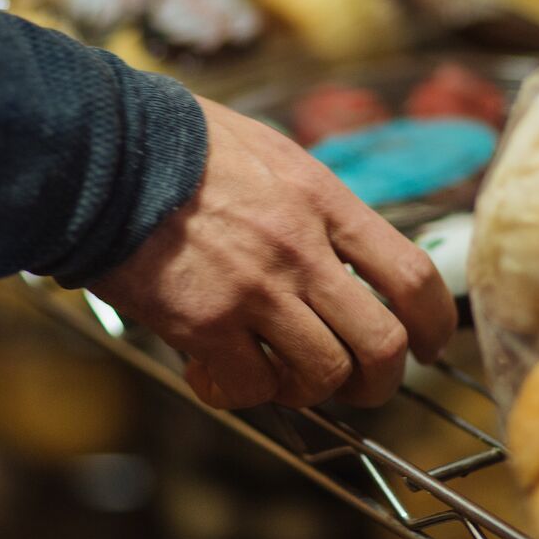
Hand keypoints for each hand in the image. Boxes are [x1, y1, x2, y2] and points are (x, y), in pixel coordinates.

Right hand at [91, 97, 455, 409]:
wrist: (103, 153)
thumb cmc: (179, 146)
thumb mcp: (269, 154)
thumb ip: (312, 205)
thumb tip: (341, 252)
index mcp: (323, 201)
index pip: (412, 275)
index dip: (435, 324)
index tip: (430, 346)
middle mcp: (300, 250)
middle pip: (383, 344)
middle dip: (380, 380)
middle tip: (360, 385)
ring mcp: (255, 289)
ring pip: (322, 376)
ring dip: (306, 390)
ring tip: (276, 374)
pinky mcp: (205, 323)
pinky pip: (249, 386)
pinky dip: (240, 392)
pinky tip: (215, 371)